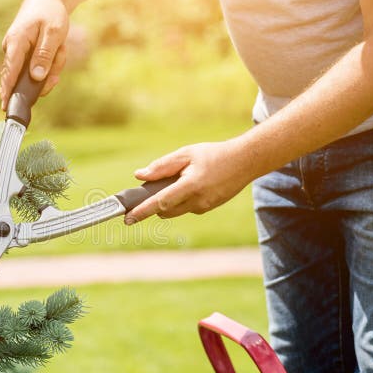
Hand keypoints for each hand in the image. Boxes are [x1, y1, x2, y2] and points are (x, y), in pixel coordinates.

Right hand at [0, 0, 68, 109]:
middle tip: (59, 62)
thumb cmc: (50, 12)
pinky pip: (39, 68)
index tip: (5, 106)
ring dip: (53, 65)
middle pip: (24, 78)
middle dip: (46, 77)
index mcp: (16, 42)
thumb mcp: (53, 33)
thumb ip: (44, 55)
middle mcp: (12, 49)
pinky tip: (58, 49)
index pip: (9, 72)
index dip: (7, 90)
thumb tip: (36, 78)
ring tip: (60, 47)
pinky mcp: (25, 56)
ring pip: (35, 74)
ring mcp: (17, 53)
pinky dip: (52, 62)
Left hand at [123, 139, 255, 224]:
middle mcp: (198, 201)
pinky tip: (191, 184)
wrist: (244, 161)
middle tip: (148, 191)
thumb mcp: (186, 154)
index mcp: (191, 186)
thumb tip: (140, 176)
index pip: (160, 202)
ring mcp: (204, 207)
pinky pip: (187, 208)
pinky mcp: (208, 208)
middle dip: (154, 204)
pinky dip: (181, 199)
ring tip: (178, 180)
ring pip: (175, 210)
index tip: (127, 218)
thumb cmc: (213, 154)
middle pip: (165, 210)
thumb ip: (162, 166)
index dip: (142, 211)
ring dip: (168, 201)